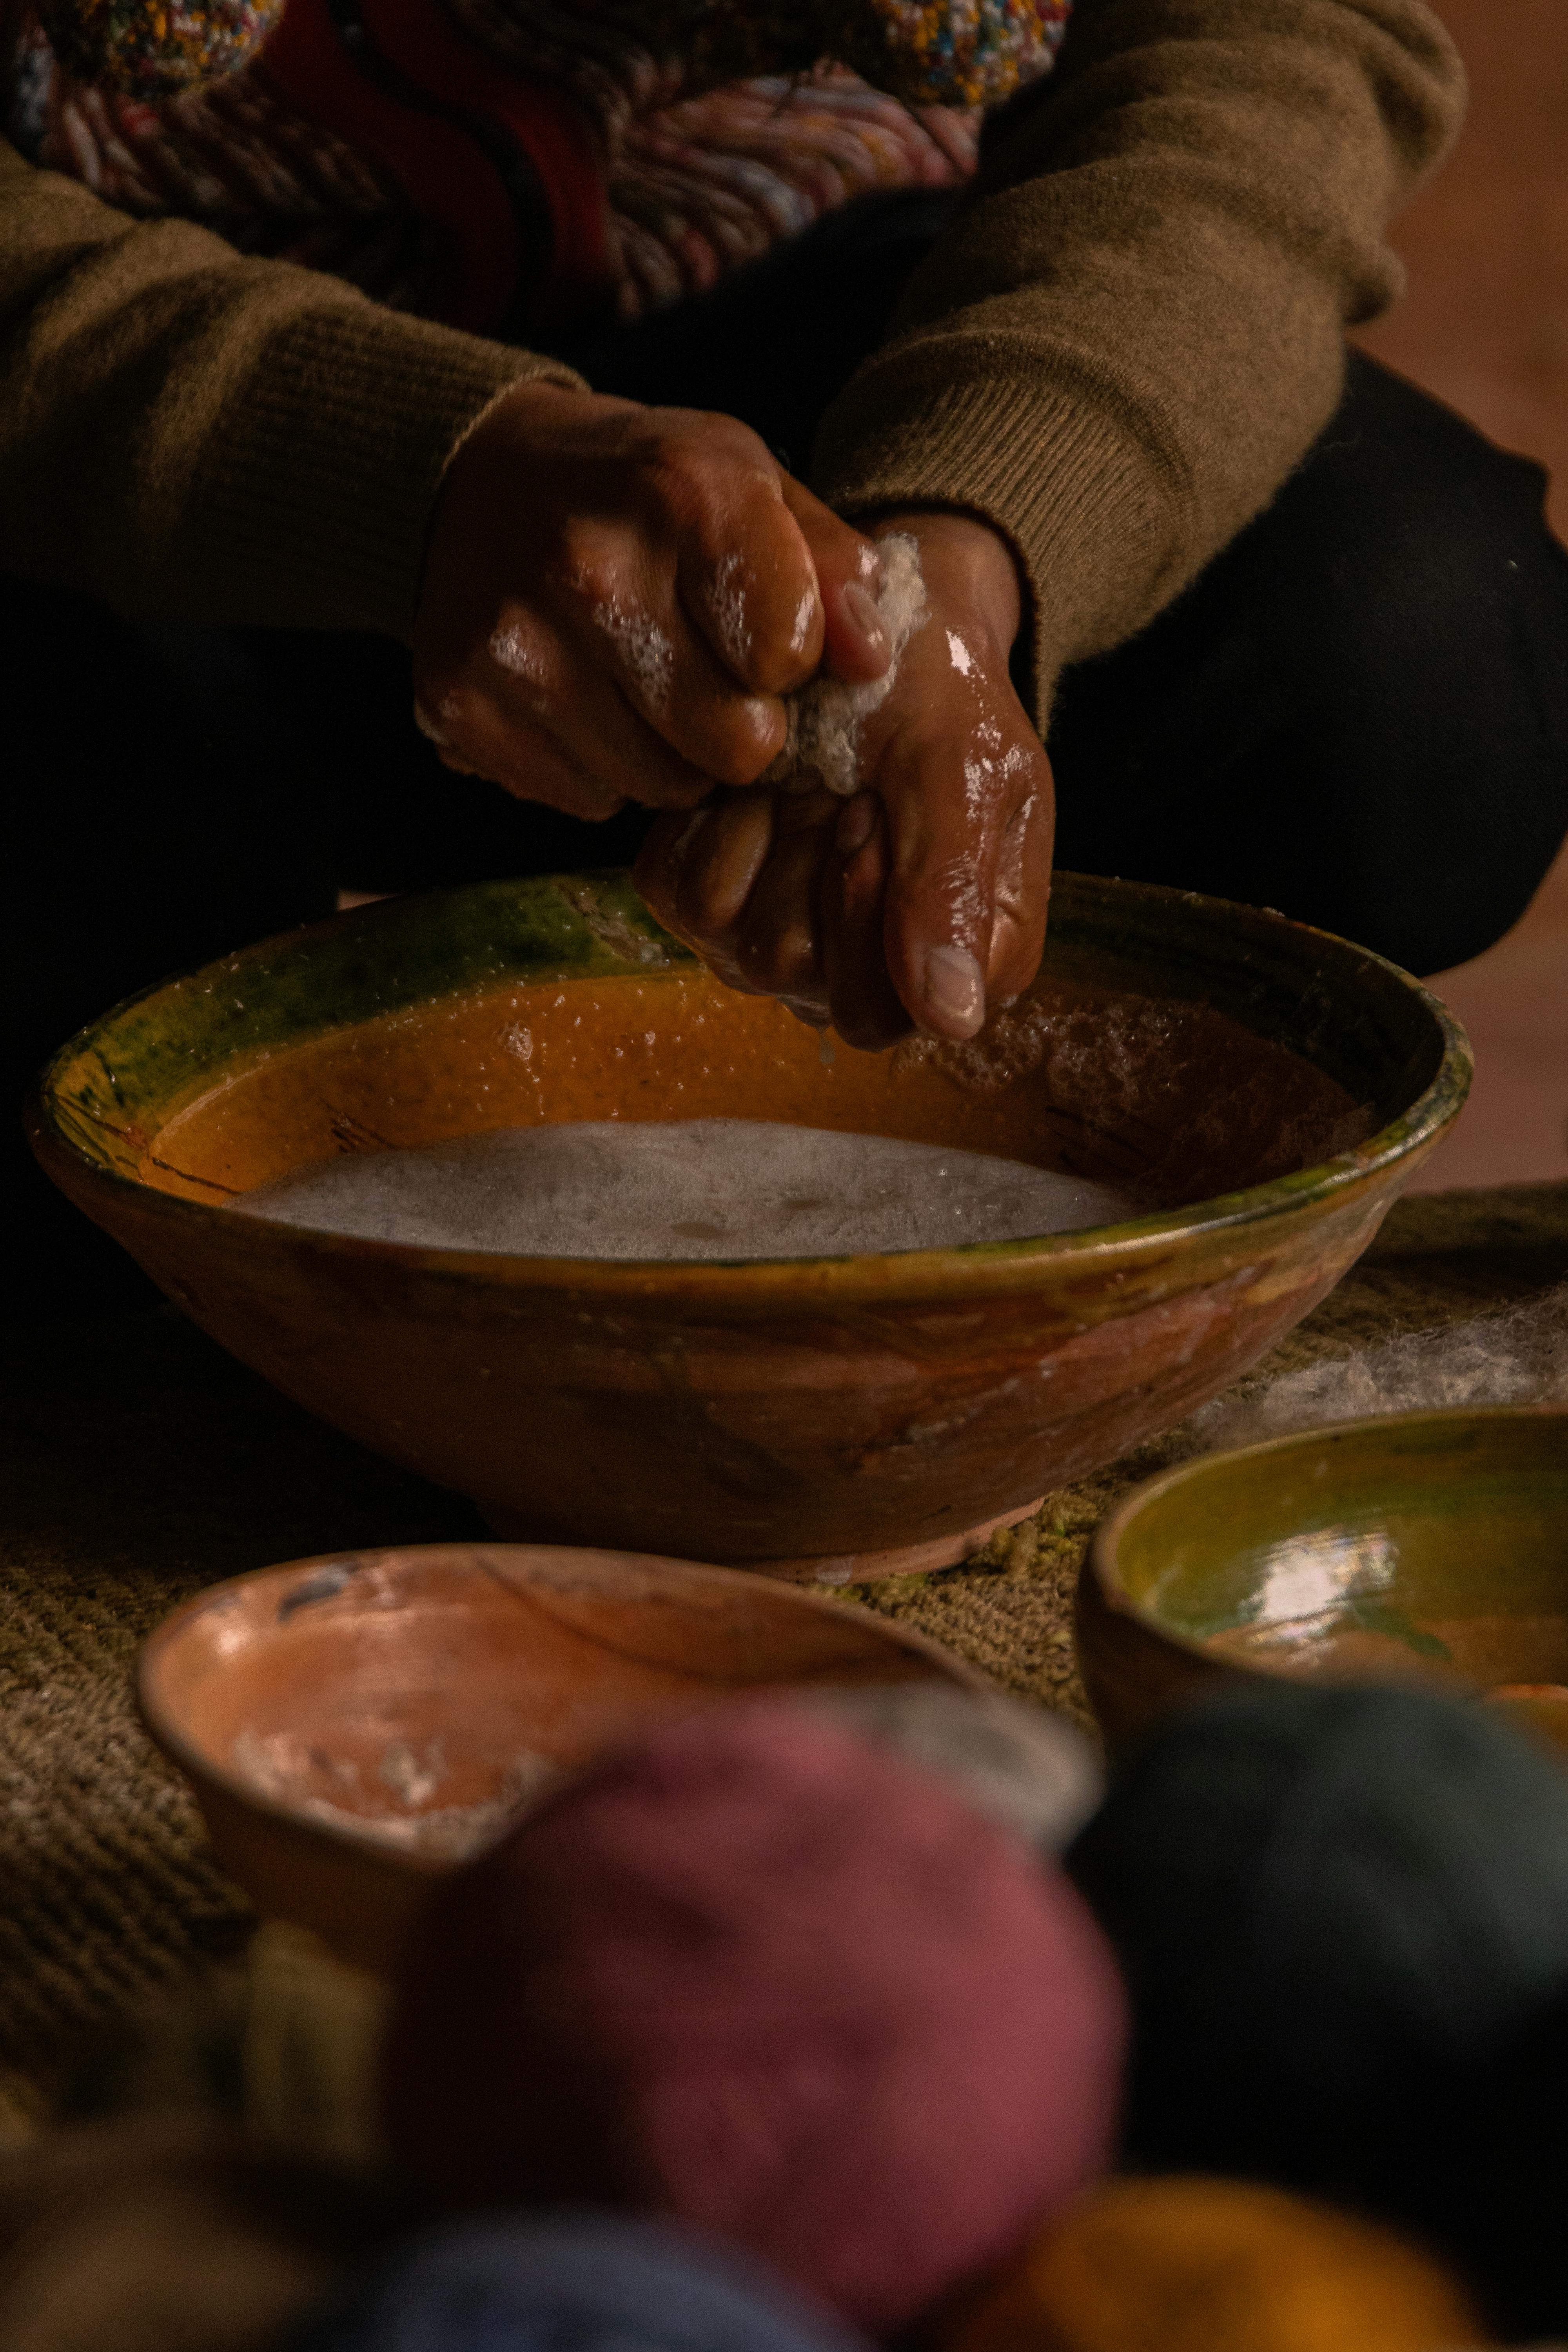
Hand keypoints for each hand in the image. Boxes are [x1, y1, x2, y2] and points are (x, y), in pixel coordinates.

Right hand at [411, 381, 890, 821]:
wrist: (479, 485)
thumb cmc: (645, 495)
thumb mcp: (752, 487)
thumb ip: (835, 569)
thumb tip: (872, 662)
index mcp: (680, 491)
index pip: (790, 655)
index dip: (792, 660)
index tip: (764, 633)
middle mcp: (588, 568)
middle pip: (734, 745)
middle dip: (739, 725)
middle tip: (707, 675)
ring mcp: (514, 647)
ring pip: (662, 787)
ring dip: (672, 754)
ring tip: (641, 682)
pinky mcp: (461, 709)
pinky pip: (588, 800)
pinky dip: (601, 767)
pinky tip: (583, 698)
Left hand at [634, 513, 1054, 1047]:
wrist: (868, 631)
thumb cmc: (938, 697)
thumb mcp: (968, 765)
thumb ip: (958, 886)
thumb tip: (952, 1021)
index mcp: (948, 964)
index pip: (880, 1011)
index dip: (868, 909)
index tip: (875, 809)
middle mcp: (855, 976)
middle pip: (800, 974)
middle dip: (816, 860)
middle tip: (843, 785)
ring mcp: (770, 947)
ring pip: (736, 937)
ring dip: (771, 833)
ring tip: (808, 775)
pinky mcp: (699, 904)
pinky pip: (679, 891)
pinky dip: (713, 820)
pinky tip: (756, 783)